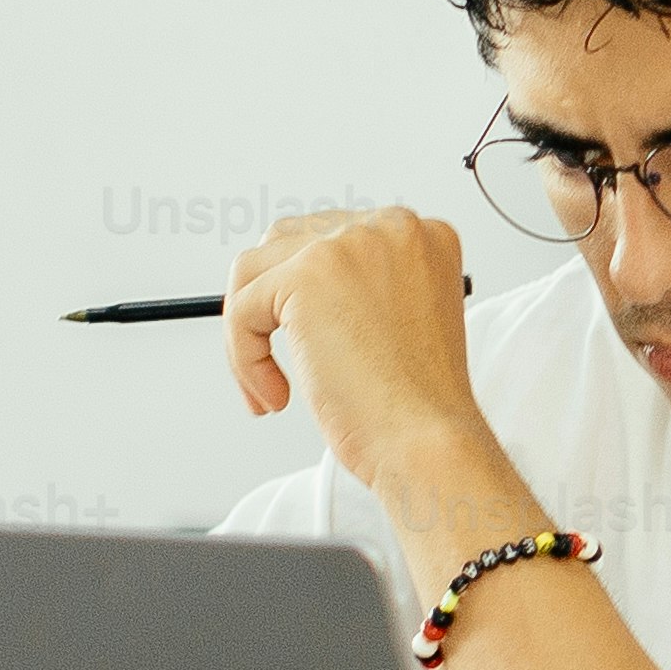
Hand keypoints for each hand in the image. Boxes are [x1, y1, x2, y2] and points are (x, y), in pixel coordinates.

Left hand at [223, 207, 499, 499]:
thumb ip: (357, 290)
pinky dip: (246, 359)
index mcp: (419, 237)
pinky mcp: (308, 274)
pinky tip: (275, 395)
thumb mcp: (397, 324)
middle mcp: (389, 228)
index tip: (303, 341)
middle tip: (269, 363)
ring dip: (248, 334)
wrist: (428, 442)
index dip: (302, 295)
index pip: (330, 237)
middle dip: (267, 306)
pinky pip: (242, 309)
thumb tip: (287, 290)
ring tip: (270, 387)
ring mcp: (349, 245)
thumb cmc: (417, 406)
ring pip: (255, 273)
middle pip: (286, 244)